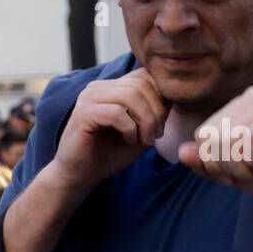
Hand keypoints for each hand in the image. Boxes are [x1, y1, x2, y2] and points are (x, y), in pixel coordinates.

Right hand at [48, 67, 170, 195]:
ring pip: (131, 96)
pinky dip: (130, 129)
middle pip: (141, 84)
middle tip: (155, 135)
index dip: (161, 98)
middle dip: (157, 112)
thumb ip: (155, 113)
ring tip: (145, 139)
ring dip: (146, 121)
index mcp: (112, 87)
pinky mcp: (83, 113)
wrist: (80, 176)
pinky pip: (117, 112)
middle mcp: (99, 87)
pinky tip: (129, 141)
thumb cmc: (109, 155)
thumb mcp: (141, 132)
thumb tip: (173, 97)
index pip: (145, 75)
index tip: (161, 125)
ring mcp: (89, 98)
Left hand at [177, 85, 252, 209]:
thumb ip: (209, 164)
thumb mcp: (236, 175)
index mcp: (239, 106)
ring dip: (244, 167)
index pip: (203, 135)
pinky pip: (250, 141)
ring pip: (230, 140)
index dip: (216, 163)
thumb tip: (182, 152)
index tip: (243, 170)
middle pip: (214, 137)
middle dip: (230, 167)